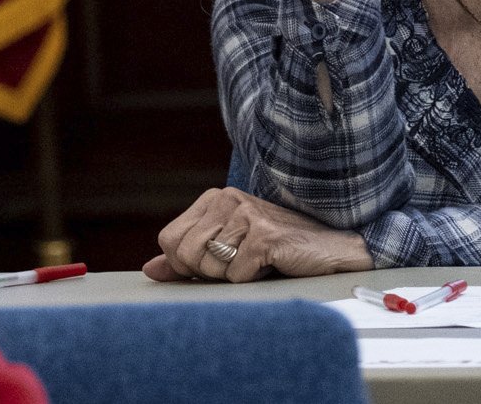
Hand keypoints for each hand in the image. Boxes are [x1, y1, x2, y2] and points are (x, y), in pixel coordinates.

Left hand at [141, 187, 373, 283]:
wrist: (330, 249)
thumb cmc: (278, 250)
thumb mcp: (228, 250)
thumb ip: (187, 257)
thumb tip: (151, 268)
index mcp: (214, 199)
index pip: (168, 239)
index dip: (184, 263)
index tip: (212, 263)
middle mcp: (227, 199)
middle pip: (184, 254)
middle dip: (208, 273)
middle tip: (237, 265)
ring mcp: (246, 214)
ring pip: (209, 267)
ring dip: (232, 277)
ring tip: (255, 263)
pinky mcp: (264, 235)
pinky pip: (236, 275)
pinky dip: (252, 280)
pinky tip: (270, 265)